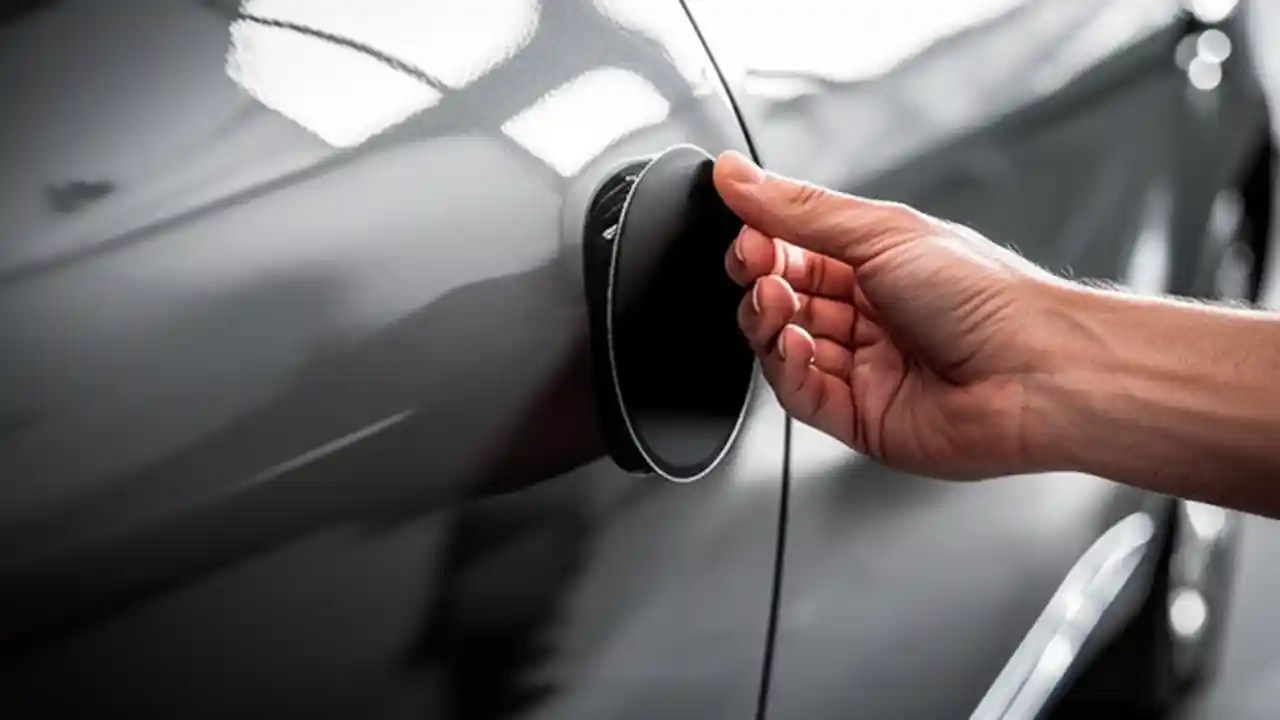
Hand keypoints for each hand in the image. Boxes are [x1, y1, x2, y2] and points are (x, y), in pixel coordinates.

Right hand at [715, 151, 1062, 478]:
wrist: (1038, 373)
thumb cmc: (988, 298)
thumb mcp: (883, 232)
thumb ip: (800, 209)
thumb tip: (736, 173)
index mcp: (883, 266)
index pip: (799, 252)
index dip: (764, 244)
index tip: (743, 232)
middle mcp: (873, 318)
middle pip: (787, 301)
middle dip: (761, 281)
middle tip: (753, 265)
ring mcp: (867, 370)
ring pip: (786, 349)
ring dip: (768, 323)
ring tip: (771, 301)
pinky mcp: (862, 419)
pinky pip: (803, 396)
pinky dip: (786, 370)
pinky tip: (791, 345)